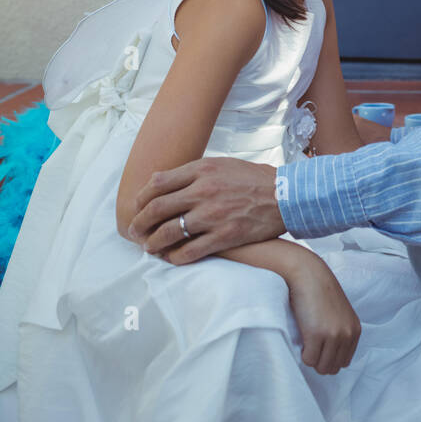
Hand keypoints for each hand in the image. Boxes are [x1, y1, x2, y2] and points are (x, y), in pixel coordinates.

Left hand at [127, 157, 284, 261]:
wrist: (285, 196)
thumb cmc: (253, 179)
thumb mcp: (222, 164)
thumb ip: (193, 172)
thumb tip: (161, 180)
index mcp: (202, 169)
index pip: (158, 183)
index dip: (141, 199)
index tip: (137, 208)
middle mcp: (203, 190)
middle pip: (157, 209)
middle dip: (140, 223)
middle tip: (134, 232)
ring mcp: (213, 215)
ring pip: (169, 233)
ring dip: (153, 243)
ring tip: (149, 248)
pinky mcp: (224, 236)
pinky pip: (189, 252)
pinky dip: (174, 257)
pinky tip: (170, 258)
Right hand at [278, 244, 361, 375]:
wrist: (308, 274)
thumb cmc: (319, 292)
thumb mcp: (339, 314)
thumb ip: (340, 332)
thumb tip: (330, 359)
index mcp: (355, 330)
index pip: (344, 361)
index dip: (329, 358)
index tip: (320, 347)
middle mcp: (347, 334)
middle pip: (334, 367)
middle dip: (320, 361)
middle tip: (311, 345)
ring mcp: (333, 335)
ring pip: (322, 367)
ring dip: (312, 359)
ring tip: (307, 342)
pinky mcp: (316, 335)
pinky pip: (309, 360)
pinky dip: (303, 355)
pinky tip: (302, 339)